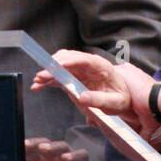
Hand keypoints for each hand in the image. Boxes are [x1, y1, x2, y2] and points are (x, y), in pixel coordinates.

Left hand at [24, 138, 104, 160]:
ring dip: (52, 147)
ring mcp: (70, 157)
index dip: (24, 149)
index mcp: (44, 159)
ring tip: (44, 149)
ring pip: (62, 146)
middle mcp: (56, 155)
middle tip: (25, 145)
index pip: (32, 149)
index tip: (14, 150)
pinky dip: (73, 155)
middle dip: (35, 143)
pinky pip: (80, 155)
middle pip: (45, 143)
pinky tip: (65, 159)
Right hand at [32, 51, 160, 138]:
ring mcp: (80, 69)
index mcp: (100, 66)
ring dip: (48, 72)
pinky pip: (59, 75)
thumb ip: (100, 100)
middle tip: (41, 77)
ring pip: (60, 64)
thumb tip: (81, 97)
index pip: (82, 59)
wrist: (123, 100)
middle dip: (53, 66)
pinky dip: (49, 80)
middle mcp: (88, 64)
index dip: (67, 62)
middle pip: (68, 58)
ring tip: (37, 82)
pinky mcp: (74, 77)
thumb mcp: (115, 103)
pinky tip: (38, 86)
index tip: (55, 67)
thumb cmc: (122, 99)